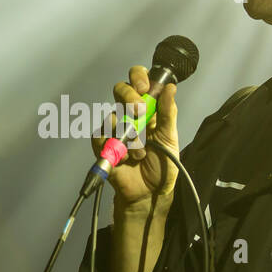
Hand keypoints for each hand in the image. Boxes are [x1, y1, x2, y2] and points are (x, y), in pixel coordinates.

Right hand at [91, 65, 179, 210]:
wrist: (151, 193)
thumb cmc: (163, 165)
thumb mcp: (170, 138)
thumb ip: (168, 113)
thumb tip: (171, 88)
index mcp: (146, 109)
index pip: (138, 82)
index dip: (138, 78)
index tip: (145, 89)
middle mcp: (129, 115)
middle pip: (120, 90)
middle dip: (130, 98)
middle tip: (140, 113)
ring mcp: (115, 130)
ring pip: (112, 115)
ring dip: (129, 135)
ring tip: (140, 152)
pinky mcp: (103, 146)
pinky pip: (100, 136)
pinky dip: (114, 147)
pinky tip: (126, 158)